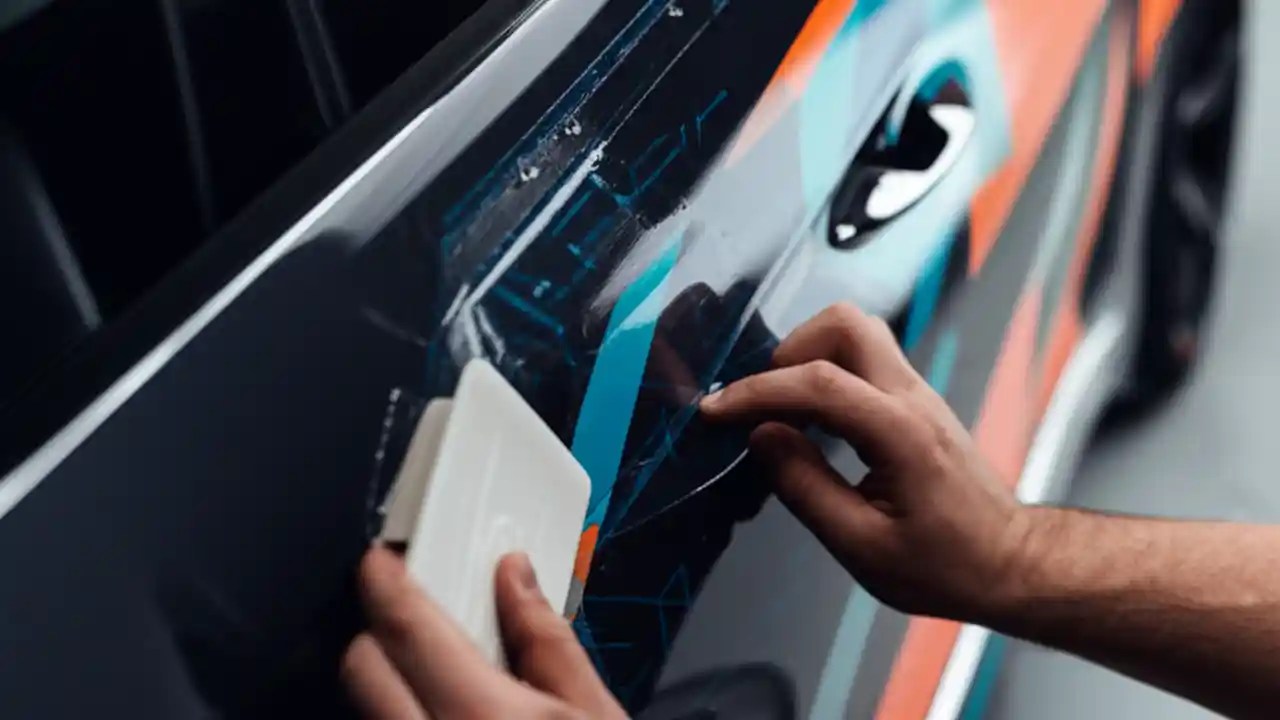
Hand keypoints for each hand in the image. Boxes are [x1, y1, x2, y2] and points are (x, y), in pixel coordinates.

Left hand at [342, 547, 626, 718]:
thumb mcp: (598, 714)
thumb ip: (550, 643)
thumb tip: (515, 575)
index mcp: (484, 716)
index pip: (405, 629)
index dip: (387, 580)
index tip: (383, 557)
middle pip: (362, 669)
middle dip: (384, 632)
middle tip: (426, 619)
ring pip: (369, 706)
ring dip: (395, 679)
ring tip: (447, 674)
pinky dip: (409, 710)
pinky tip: (450, 710)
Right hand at [700, 304, 1030, 621]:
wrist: (1010, 564)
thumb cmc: (945, 566)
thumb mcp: (861, 546)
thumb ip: (805, 488)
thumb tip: (763, 439)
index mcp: (899, 432)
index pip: (817, 383)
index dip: (756, 392)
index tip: (715, 411)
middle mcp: (911, 398)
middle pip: (845, 324)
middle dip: (789, 352)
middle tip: (763, 402)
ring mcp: (918, 394)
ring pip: (857, 333)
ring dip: (808, 357)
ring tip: (783, 410)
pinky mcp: (915, 403)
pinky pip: (865, 360)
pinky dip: (826, 373)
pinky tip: (811, 420)